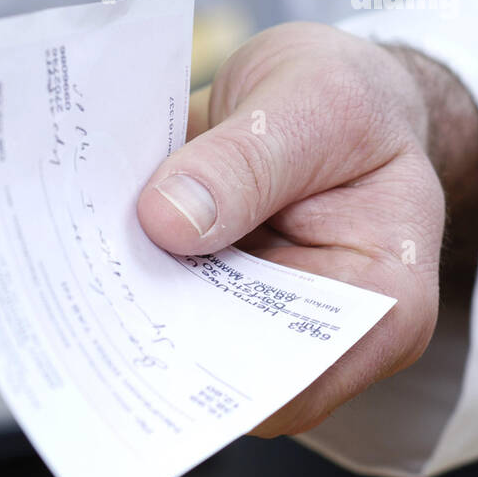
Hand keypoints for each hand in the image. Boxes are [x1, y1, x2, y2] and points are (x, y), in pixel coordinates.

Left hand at [137, 22, 477, 436]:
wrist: (329, 91)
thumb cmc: (353, 99)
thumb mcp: (314, 100)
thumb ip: (248, 162)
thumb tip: (167, 220)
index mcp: (387, 307)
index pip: (298, 385)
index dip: (221, 372)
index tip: (152, 322)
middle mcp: (330, 338)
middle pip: (235, 380)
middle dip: (169, 341)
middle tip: (99, 291)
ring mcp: (265, 327)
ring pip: (189, 353)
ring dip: (138, 314)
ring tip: (91, 268)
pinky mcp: (217, 307)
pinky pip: (166, 314)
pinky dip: (131, 283)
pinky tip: (98, 252)